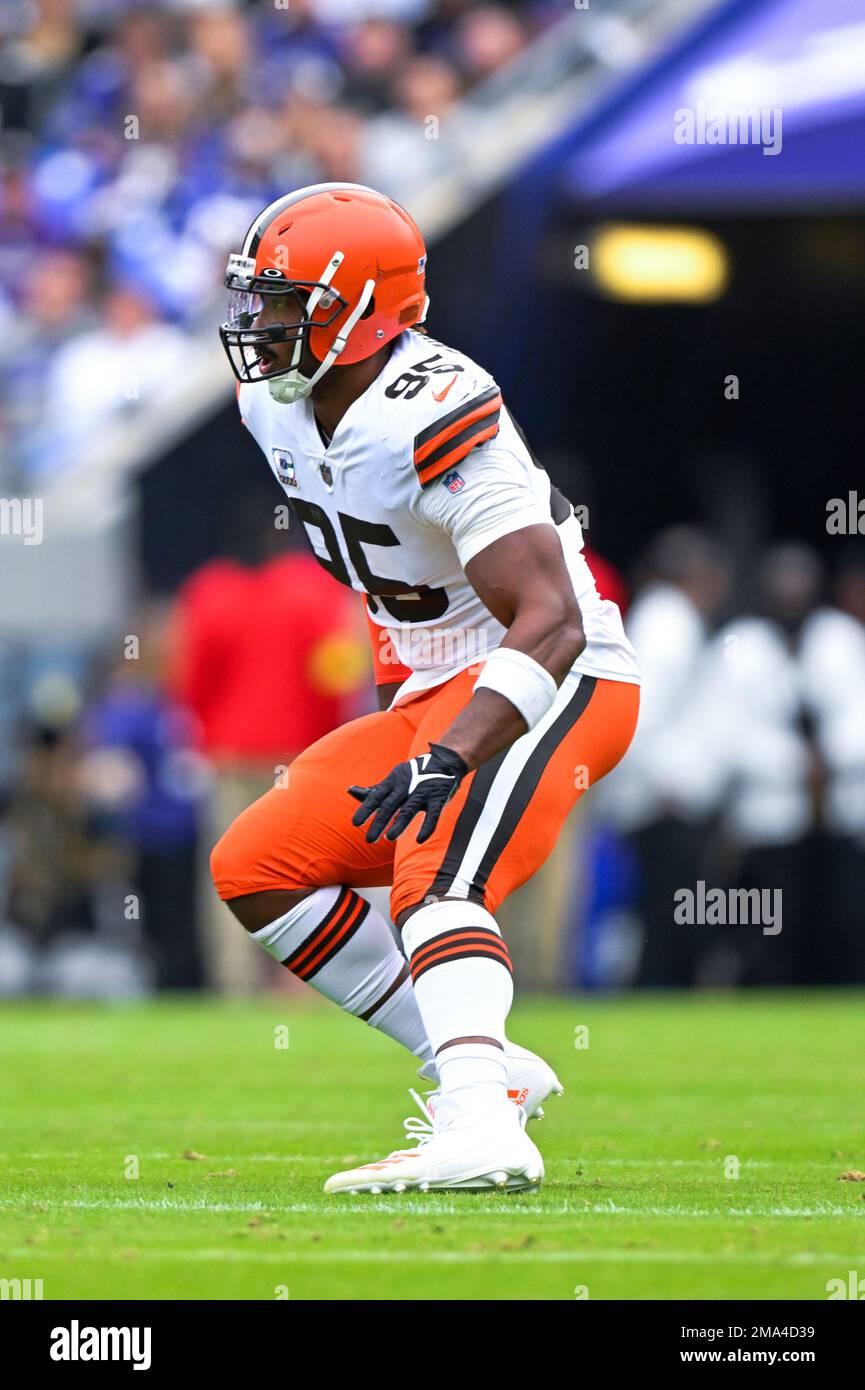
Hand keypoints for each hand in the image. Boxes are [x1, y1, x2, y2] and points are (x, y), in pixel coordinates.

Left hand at [348, 742, 468, 843]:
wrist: (444, 762)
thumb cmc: (413, 774)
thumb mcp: (392, 779)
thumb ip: (373, 789)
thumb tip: (350, 791)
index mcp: (393, 782)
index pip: (376, 796)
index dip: (366, 809)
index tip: (355, 823)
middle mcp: (406, 786)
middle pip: (390, 805)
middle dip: (379, 822)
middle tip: (369, 839)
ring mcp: (423, 791)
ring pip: (409, 810)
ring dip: (399, 824)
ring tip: (389, 838)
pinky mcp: (438, 797)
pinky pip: (433, 814)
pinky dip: (427, 827)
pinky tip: (420, 840)